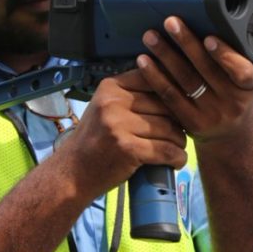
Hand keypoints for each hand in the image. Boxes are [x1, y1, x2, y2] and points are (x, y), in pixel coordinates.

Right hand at [58, 69, 187, 197]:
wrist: (73, 172)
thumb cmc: (95, 140)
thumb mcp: (106, 107)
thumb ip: (133, 94)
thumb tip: (175, 89)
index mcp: (111, 86)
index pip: (153, 79)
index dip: (172, 94)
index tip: (179, 108)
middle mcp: (113, 101)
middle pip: (165, 105)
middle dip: (178, 121)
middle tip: (179, 133)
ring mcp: (118, 124)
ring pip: (169, 127)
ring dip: (179, 141)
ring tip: (177, 148)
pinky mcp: (127, 148)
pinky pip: (166, 150)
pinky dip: (177, 157)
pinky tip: (176, 160)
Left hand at [134, 16, 252, 143]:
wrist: (232, 134)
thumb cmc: (237, 93)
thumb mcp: (247, 77)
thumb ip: (235, 56)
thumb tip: (210, 21)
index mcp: (251, 86)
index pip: (242, 72)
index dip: (225, 56)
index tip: (209, 38)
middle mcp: (233, 102)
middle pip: (207, 70)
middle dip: (186, 43)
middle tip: (171, 22)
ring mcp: (211, 115)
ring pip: (185, 81)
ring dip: (165, 56)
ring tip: (151, 37)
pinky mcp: (191, 123)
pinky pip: (170, 97)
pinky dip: (155, 77)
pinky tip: (143, 61)